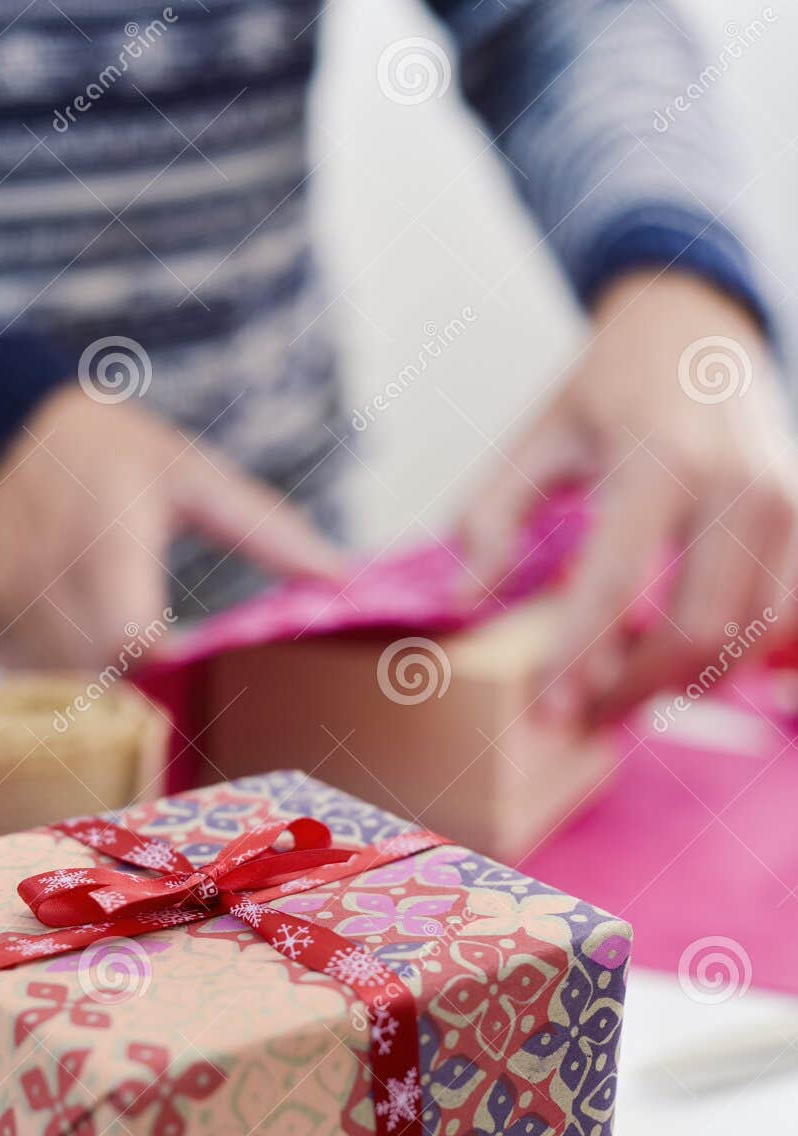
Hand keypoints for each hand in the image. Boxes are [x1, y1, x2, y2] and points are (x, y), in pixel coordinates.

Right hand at [0, 383, 343, 668]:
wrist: (17, 422)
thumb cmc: (126, 454)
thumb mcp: (201, 477)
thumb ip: (269, 533)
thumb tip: (343, 579)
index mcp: (109, 523)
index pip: (129, 634)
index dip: (162, 670)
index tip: (191, 678)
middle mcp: (45, 556)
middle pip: (91, 669)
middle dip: (132, 690)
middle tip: (166, 690)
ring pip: (48, 678)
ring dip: (90, 689)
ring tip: (122, 671)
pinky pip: (12, 668)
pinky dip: (48, 676)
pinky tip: (74, 654)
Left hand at [457, 271, 797, 722]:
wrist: (698, 327)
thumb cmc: (607, 390)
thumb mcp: (536, 439)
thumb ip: (491, 518)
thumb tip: (463, 602)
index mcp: (660, 459)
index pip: (617, 586)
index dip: (581, 660)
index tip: (550, 715)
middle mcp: (736, 484)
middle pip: (697, 629)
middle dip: (638, 688)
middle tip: (587, 714)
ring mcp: (786, 503)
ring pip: (750, 636)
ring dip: (687, 682)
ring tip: (629, 688)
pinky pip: (789, 619)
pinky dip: (741, 658)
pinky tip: (688, 665)